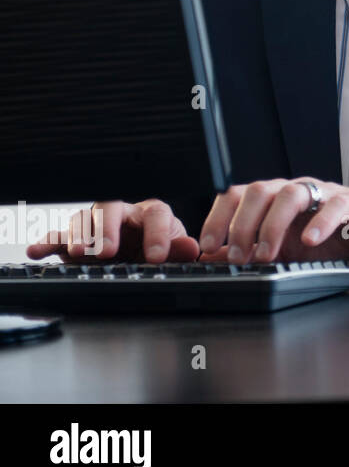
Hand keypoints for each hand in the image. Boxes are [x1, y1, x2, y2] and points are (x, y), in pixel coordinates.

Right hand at [26, 199, 199, 263]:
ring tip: (77, 252)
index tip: (157, 257)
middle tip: (108, 251)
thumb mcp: (173, 253)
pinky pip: (59, 236)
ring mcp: (96, 225)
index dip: (157, 234)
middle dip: (108, 228)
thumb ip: (180, 251)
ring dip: (79, 235)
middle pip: (112, 208)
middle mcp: (122, 215)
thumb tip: (192, 247)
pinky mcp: (75, 240)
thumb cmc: (157, 251)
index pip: (156, 214)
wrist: (140, 258)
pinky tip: (37, 251)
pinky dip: (47, 242)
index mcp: (152, 214)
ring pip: (83, 219)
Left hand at [196, 180, 348, 265]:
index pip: (239, 195)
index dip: (219, 217)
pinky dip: (320, 222)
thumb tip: (215, 259)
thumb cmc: (339, 237)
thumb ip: (256, 250)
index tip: (207, 245)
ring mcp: (326, 194)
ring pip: (292, 194)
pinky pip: (336, 206)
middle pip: (260, 191)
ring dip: (272, 226)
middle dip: (242, 225)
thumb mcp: (290, 249)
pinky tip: (310, 241)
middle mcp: (299, 190)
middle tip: (238, 257)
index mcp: (278, 198)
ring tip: (266, 254)